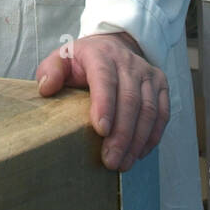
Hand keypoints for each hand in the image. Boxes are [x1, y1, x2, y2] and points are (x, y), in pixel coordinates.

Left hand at [36, 32, 168, 171]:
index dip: (105, 104)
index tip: (101, 131)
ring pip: (148, 109)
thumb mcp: (60, 59)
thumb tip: (47, 89)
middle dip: (121, 134)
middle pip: (130, 100)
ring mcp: (147, 72)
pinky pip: (162, 113)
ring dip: (137, 140)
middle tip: (110, 160)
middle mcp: (127, 62)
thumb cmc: (82, 60)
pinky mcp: (160, 84)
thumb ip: (50, 71)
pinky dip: (152, 136)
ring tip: (123, 163)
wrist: (112, 46)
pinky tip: (139, 153)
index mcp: (100, 54)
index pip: (105, 78)